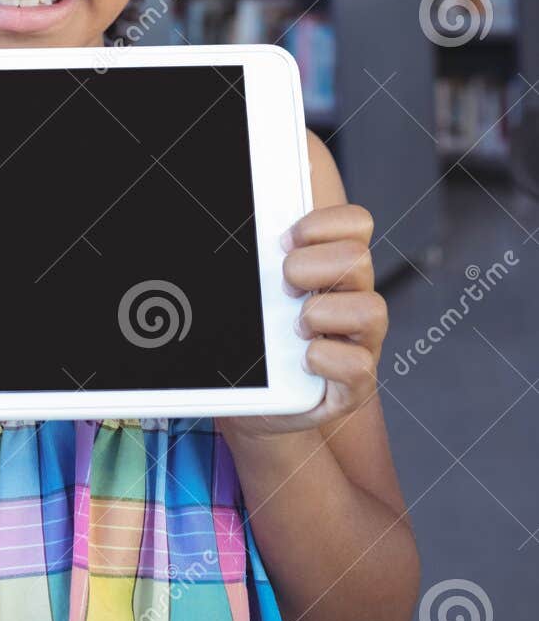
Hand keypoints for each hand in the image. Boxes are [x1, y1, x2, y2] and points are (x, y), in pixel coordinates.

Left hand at [219, 202, 386, 440]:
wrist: (264, 398)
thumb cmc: (266, 338)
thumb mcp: (264, 292)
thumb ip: (265, 260)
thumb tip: (250, 237)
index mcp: (339, 268)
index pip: (357, 223)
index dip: (320, 225)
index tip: (284, 243)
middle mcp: (357, 298)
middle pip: (358, 258)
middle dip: (308, 268)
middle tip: (284, 288)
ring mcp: (362, 341)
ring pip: (371, 309)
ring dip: (320, 314)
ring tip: (296, 327)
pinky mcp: (357, 383)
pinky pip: (359, 365)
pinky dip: (324, 358)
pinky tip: (303, 360)